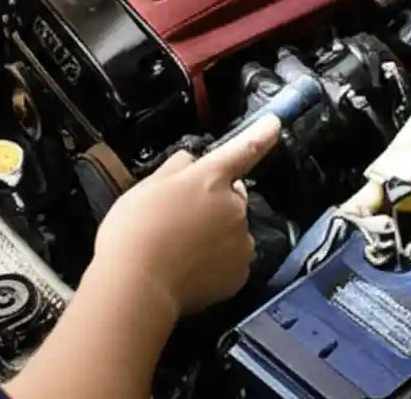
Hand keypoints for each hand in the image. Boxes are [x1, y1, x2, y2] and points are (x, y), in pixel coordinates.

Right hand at [92, 116, 280, 316]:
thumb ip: (174, 170)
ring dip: (216, 234)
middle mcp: (234, 206)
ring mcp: (241, 242)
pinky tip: (190, 271)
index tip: (276, 123)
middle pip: (232, 197)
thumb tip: (190, 162)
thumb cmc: (134, 231)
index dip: (261, 135)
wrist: (137, 287)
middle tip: (180, 220)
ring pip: (232, 231)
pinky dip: (217, 263)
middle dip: (215, 203)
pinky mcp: (240, 274)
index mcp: (210, 179)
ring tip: (180, 251)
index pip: (243, 150)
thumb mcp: (145, 188)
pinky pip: (232, 260)